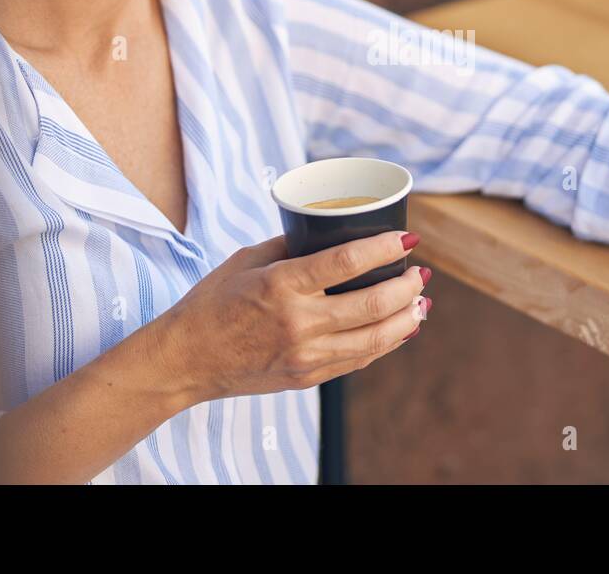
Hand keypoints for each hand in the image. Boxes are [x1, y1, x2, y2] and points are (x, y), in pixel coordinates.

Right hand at [149, 231, 428, 405]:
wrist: (185, 360)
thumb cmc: (211, 302)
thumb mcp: (246, 260)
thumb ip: (290, 247)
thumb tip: (329, 231)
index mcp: (281, 285)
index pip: (346, 262)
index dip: (384, 249)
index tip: (409, 239)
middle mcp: (298, 322)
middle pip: (372, 304)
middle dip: (407, 287)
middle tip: (420, 272)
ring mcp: (305, 355)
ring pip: (375, 339)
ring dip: (407, 319)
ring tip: (422, 302)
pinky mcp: (307, 377)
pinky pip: (358, 360)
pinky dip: (386, 343)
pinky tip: (401, 329)